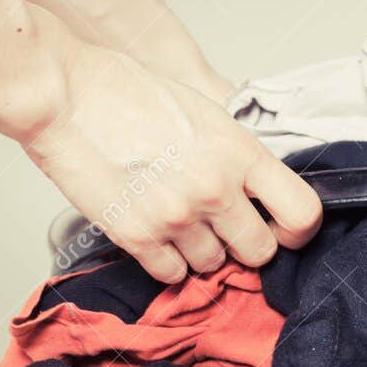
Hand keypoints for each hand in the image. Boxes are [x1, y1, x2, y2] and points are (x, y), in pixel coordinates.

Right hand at [24, 30, 322, 283]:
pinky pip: (172, 275)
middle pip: (259, 252)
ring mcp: (176, 217)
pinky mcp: (138, 237)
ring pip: (212, 266)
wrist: (65, 96)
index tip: (283, 230)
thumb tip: (256, 187)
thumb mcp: (204, 110)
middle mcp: (215, 189)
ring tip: (177, 219)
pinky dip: (166, 262)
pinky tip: (155, 233)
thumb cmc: (126, 92)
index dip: (297, 231)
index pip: (302, 213)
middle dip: (244, 245)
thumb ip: (235, 153)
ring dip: (200, 251)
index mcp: (239, 152)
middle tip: (223, 229)